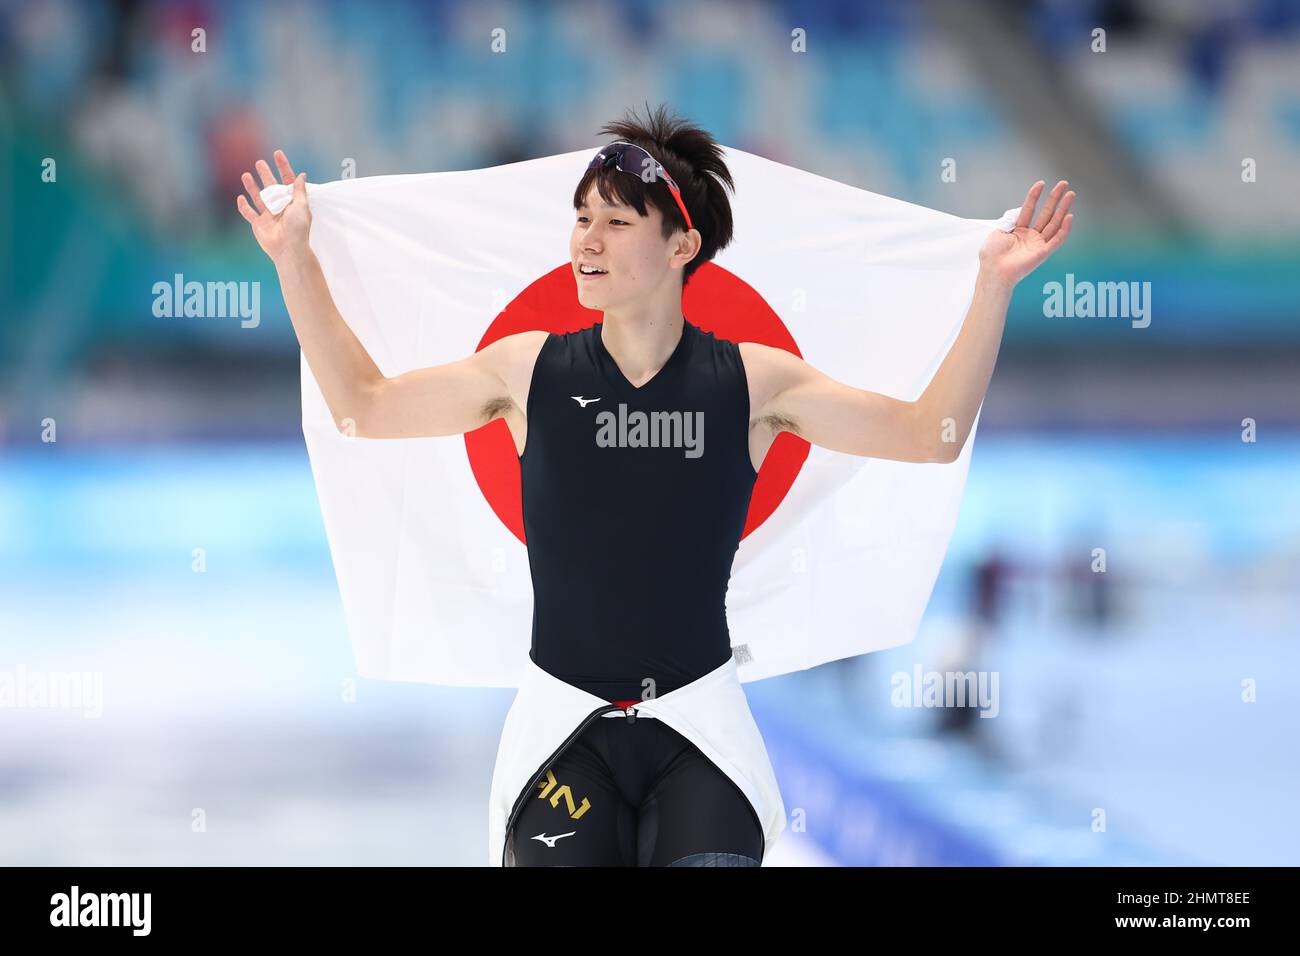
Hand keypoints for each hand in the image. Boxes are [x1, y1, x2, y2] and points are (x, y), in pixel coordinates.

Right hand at [236, 149, 311, 264]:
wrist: (289, 249)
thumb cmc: (298, 229)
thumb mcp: (302, 206)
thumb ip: (299, 191)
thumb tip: (301, 174)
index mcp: (291, 202)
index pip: (287, 181)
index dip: (283, 167)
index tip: (277, 153)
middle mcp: (280, 207)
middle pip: (271, 187)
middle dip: (265, 175)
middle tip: (260, 163)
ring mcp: (268, 216)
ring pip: (258, 198)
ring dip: (252, 187)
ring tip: (246, 174)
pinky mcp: (258, 225)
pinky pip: (249, 213)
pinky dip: (244, 206)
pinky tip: (240, 197)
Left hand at [979, 180, 1074, 287]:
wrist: (994, 270)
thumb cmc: (991, 255)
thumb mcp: (998, 230)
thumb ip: (1011, 218)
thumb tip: (1020, 208)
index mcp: (1018, 231)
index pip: (1029, 209)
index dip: (1034, 196)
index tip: (1040, 184)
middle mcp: (1030, 236)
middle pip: (1046, 214)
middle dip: (1055, 198)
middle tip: (1063, 184)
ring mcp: (1037, 244)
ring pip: (1054, 223)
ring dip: (1063, 209)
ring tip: (1070, 194)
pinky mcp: (1043, 252)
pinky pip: (1057, 239)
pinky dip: (1064, 228)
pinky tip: (1069, 216)